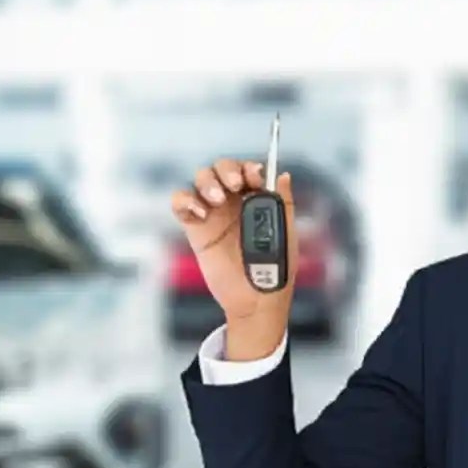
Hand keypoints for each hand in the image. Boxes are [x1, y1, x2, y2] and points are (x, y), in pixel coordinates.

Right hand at [171, 158, 298, 348]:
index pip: (247, 171)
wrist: (257, 299)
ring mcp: (213, 214)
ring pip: (200, 180)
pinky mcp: (196, 229)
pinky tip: (199, 212)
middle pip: (220, 169)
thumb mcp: (285, 231)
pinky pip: (181, 203)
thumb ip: (282, 202)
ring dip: (206, 181)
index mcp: (256, 200)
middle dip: (226, 169)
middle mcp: (233, 202)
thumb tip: (283, 175)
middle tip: (234, 185)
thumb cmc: (276, 268)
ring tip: (216, 199)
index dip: (248, 167)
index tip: (254, 176)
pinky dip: (184, 199)